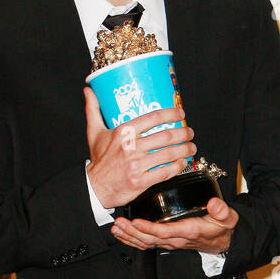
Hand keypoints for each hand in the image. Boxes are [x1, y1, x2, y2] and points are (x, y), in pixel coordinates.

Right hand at [84, 87, 195, 209]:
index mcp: (123, 133)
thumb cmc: (98, 160)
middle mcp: (130, 148)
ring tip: (191, 147)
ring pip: (168, 154)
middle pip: (165, 136)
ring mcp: (136, 165)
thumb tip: (88, 90)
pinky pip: (164, 172)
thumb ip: (93, 110)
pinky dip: (177, 167)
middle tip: (189, 132)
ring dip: (184, 149)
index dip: (170, 114)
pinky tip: (183, 162)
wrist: (95, 188)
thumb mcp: (94, 132)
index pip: (152, 118)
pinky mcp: (141, 181)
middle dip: (182, 133)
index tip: (180, 114)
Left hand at [111, 196, 237, 254]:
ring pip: (146, 243)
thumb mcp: (228, 218)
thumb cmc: (222, 227)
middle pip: (150, 239)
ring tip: (116, 228)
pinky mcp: (165, 242)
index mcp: (188, 231)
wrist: (222, 242)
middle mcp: (176, 239)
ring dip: (129, 236)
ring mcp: (169, 242)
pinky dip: (132, 240)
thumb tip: (214, 203)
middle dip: (132, 232)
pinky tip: (122, 233)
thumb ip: (222, 211)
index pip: (165, 231)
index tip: (136, 222)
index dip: (149, 228)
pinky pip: (146, 244)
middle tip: (119, 223)